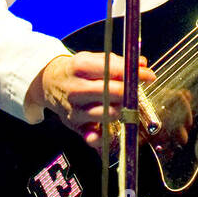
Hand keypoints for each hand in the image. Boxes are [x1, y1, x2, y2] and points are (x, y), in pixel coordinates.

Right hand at [28, 52, 156, 150]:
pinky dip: (103, 137)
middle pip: (112, 92)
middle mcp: (76, 89)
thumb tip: (142, 64)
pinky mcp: (74, 126)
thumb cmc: (76, 70)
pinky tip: (108, 132)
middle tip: (136, 90)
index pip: (113, 70)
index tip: (149, 75)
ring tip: (121, 104)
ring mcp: (75, 109)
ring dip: (121, 109)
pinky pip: (91, 137)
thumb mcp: (92, 58)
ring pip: (108, 113)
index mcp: (80, 67)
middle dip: (130, 91)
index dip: (135, 73)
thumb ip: (118, 61)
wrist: (48, 83)